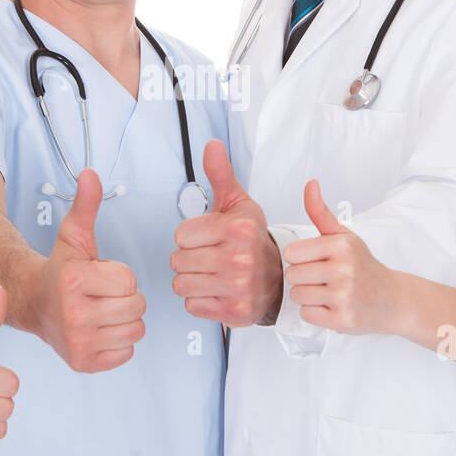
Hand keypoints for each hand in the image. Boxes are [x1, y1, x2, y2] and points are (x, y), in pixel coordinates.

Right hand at [31, 169, 145, 372]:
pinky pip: (127, 353)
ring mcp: (78, 343)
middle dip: (126, 298)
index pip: (130, 280)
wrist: (34, 305)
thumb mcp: (73, 236)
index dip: (119, 275)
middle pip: (136, 306)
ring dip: (125, 320)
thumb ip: (85, 205)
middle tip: (102, 294)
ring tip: (102, 310)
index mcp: (74, 281)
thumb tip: (91, 174)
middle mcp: (74, 314)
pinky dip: (118, 342)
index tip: (99, 275)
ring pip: (135, 330)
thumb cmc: (61, 271)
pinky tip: (99, 329)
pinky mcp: (84, 363)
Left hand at [171, 140, 282, 326]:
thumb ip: (220, 174)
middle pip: (178, 261)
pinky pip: (191, 305)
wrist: (277, 277)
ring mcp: (237, 287)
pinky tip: (216, 290)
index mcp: (238, 229)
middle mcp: (239, 259)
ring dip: (191, 280)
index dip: (191, 237)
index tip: (209, 237)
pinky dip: (199, 300)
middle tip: (210, 256)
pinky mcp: (233, 311)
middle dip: (189, 258)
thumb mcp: (237, 203)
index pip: (180, 235)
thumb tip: (212, 145)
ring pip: (181, 284)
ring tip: (211, 273)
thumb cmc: (251, 239)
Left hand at [283, 180, 401, 335]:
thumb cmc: (363, 266)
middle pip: (292, 275)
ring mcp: (344, 296)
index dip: (300, 258)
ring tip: (329, 292)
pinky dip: (315, 313)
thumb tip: (310, 184)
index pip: (291, 253)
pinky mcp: (343, 319)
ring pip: (297, 296)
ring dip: (308, 296)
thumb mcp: (344, 236)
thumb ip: (320, 212)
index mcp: (341, 245)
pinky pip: (307, 315)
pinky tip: (332, 306)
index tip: (317, 260)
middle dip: (304, 278)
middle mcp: (343, 269)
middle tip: (325, 279)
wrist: (393, 299)